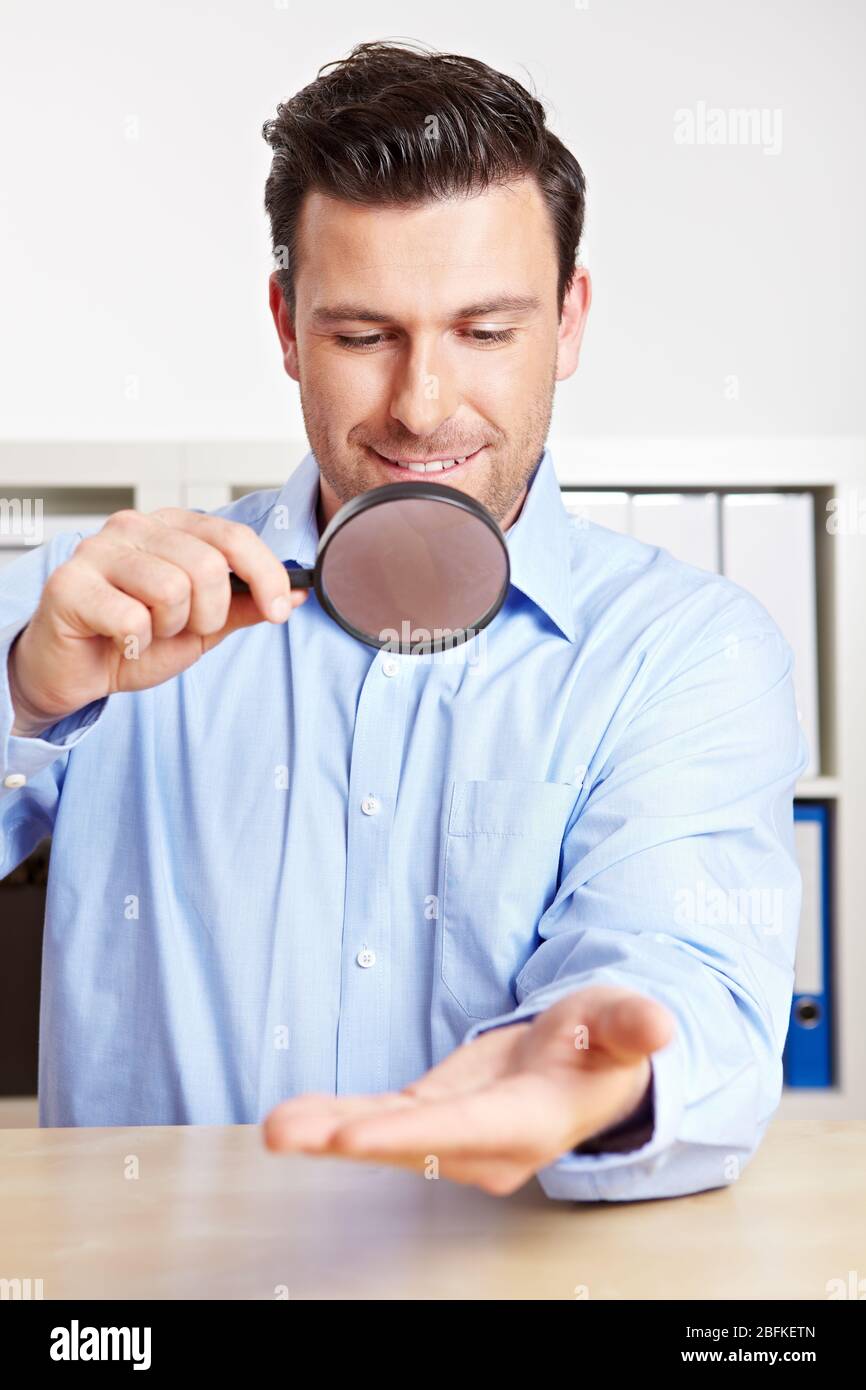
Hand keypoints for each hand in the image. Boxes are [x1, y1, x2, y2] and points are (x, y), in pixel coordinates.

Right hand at [8, 507, 307, 732]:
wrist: (76, 672)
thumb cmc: (135, 640)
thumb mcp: (203, 625)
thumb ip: (245, 605)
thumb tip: (300, 591)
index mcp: (170, 527)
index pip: (234, 537)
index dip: (267, 575)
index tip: (282, 609)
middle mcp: (133, 527)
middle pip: (209, 565)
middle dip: (210, 615)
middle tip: (184, 630)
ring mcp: (97, 551)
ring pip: (173, 589)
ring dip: (170, 628)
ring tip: (147, 632)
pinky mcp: (69, 584)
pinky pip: (132, 618)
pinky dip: (136, 642)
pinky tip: (120, 640)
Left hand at [263, 986, 675, 1195]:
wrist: (592, 1063)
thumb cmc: (608, 1039)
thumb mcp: (625, 1020)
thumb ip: (633, 1025)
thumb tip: (658, 1025)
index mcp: (533, 1119)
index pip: (463, 1130)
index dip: (406, 1135)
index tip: (350, 1136)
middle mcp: (488, 1142)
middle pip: (409, 1143)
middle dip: (345, 1139)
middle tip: (284, 1132)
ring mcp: (456, 1136)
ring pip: (385, 1136)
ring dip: (327, 1131)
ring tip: (275, 1125)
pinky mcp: (434, 1119)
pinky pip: (380, 1121)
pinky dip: (336, 1119)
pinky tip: (294, 1115)